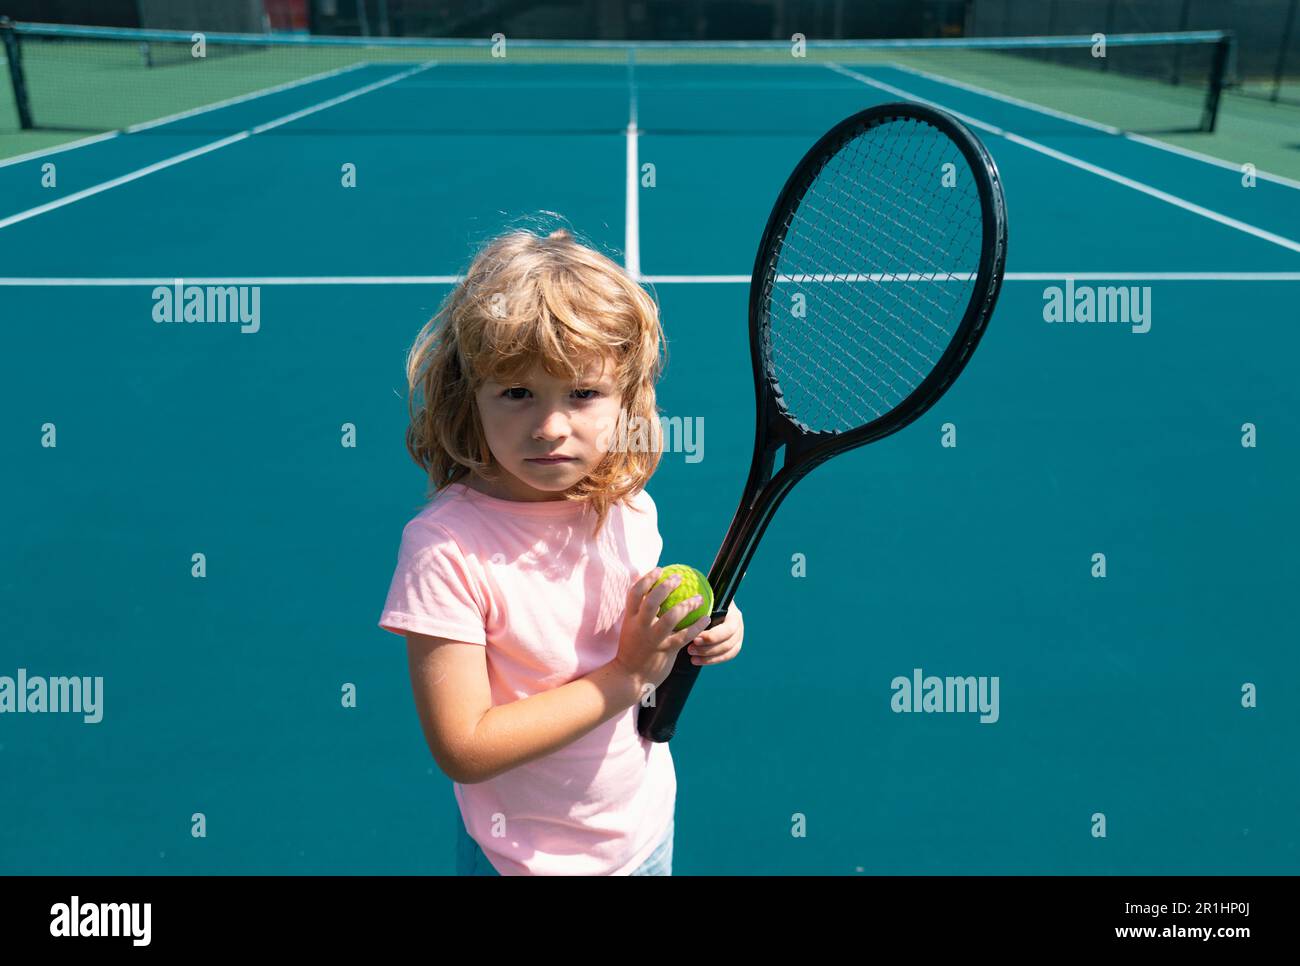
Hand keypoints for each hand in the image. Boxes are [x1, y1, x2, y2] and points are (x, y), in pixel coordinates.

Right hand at [614, 567, 711, 693]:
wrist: (629, 677)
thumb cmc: (633, 650)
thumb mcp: (630, 629)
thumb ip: (639, 613)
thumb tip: (653, 593)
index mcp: (630, 619)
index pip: (635, 593)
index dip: (647, 579)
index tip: (659, 569)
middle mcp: (640, 627)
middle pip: (651, 601)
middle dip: (665, 587)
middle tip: (679, 578)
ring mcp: (653, 639)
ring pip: (670, 617)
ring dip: (686, 605)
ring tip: (699, 598)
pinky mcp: (665, 650)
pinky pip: (684, 635)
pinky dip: (697, 626)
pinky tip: (707, 618)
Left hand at [686, 600, 743, 666]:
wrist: (709, 605)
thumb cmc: (703, 600)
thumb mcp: (703, 599)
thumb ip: (699, 603)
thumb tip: (689, 605)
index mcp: (732, 612)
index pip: (727, 629)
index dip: (712, 637)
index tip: (695, 639)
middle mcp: (738, 624)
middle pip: (728, 643)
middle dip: (708, 648)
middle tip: (690, 649)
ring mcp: (738, 635)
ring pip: (728, 652)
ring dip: (709, 656)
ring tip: (692, 657)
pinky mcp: (734, 645)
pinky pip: (726, 656)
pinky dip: (712, 660)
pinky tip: (697, 661)